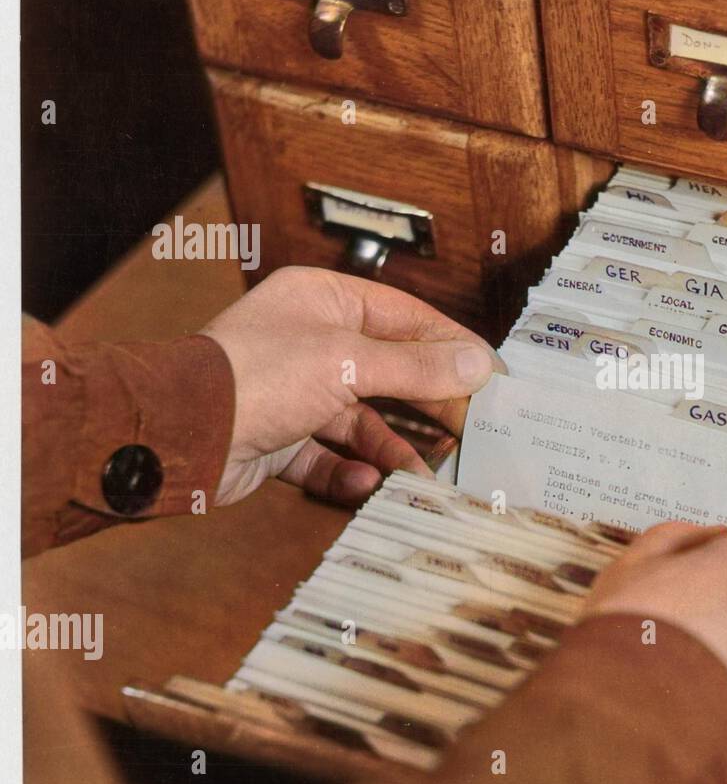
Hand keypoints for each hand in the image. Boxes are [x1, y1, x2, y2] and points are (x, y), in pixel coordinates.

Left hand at [201, 266, 502, 507]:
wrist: (177, 436)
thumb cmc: (252, 376)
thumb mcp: (349, 363)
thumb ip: (418, 368)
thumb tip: (477, 364)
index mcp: (325, 302)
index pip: (407, 319)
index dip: (452, 347)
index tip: (493, 376)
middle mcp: (311, 343)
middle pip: (390, 373)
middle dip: (429, 406)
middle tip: (472, 433)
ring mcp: (295, 392)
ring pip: (363, 421)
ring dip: (393, 448)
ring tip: (425, 474)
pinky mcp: (280, 438)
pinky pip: (329, 456)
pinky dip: (350, 471)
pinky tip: (364, 481)